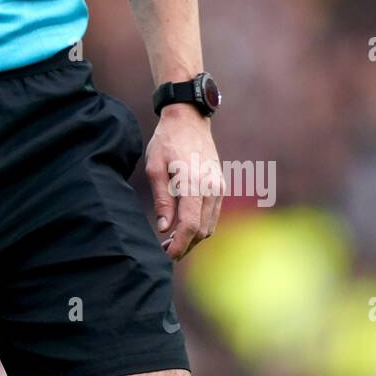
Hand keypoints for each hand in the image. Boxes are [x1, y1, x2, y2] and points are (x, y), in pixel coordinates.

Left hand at [144, 104, 223, 261]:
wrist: (189, 119)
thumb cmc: (167, 141)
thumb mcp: (155, 167)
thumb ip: (161, 200)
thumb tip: (165, 228)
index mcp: (194, 183)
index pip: (191, 225)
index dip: (180, 245)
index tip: (168, 255)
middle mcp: (211, 187)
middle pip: (203, 230)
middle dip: (185, 245)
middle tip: (165, 251)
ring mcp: (219, 187)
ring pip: (210, 225)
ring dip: (194, 238)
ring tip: (172, 242)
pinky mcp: (220, 185)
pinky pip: (213, 214)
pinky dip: (201, 226)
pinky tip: (184, 227)